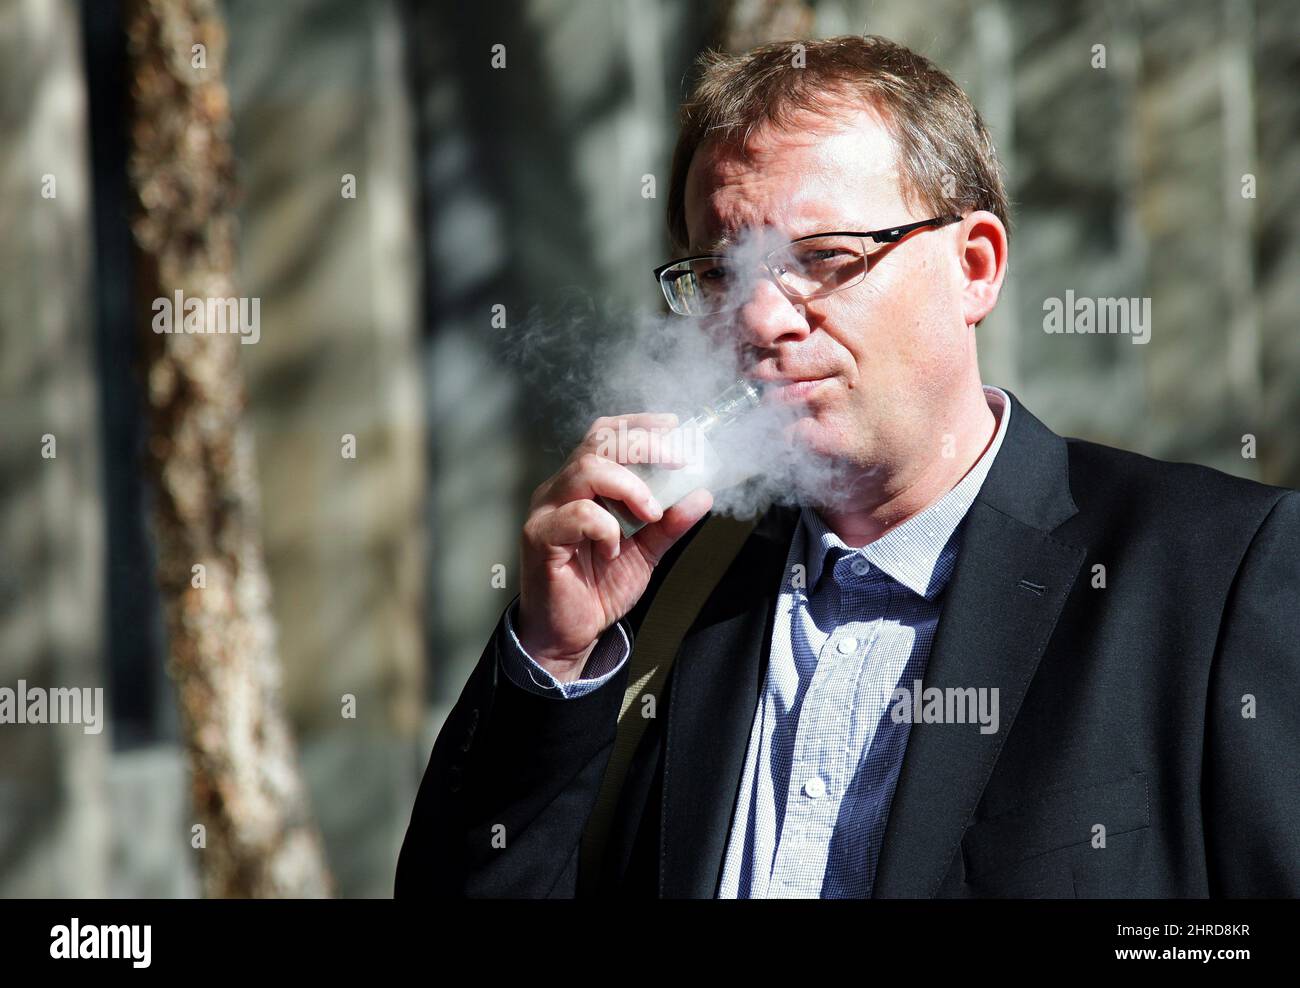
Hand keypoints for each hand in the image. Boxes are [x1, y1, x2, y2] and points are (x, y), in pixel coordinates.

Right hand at [515, 412, 713, 681]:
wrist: (570, 633)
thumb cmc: (598, 587)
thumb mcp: (645, 552)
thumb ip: (670, 524)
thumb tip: (701, 495)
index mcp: (582, 484)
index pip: (606, 434)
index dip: (640, 425)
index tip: (676, 428)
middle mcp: (561, 489)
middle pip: (599, 443)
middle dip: (644, 445)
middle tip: (678, 461)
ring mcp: (547, 510)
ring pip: (587, 470)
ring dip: (630, 486)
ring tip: (650, 513)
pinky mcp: (540, 536)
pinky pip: (578, 515)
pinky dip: (606, 527)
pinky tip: (615, 549)